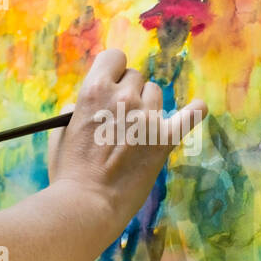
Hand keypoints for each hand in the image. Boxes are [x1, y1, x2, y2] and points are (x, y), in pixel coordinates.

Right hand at [47, 48, 205, 231]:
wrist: (88, 204)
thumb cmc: (69, 171)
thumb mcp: (61, 131)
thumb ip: (76, 109)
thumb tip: (85, 104)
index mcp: (95, 90)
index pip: (114, 57)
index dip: (112, 69)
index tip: (110, 82)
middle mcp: (123, 97)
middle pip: (135, 77)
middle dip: (127, 91)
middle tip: (119, 116)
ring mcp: (147, 117)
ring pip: (155, 93)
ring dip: (147, 104)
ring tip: (137, 127)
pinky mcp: (165, 139)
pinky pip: (189, 116)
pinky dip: (195, 110)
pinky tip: (199, 106)